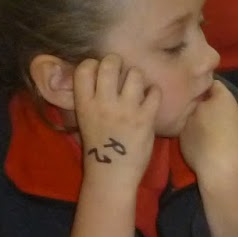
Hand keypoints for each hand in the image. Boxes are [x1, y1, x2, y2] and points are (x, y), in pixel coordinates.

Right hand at [72, 54, 157, 184]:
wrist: (111, 174)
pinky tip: (150, 98)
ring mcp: (125, 110)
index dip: (93, 64)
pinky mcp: (145, 119)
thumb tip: (96, 77)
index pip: (84, 68)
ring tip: (137, 86)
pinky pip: (154, 92)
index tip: (99, 71)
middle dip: (116, 62)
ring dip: (137, 76)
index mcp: (84, 104)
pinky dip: (154, 92)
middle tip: (121, 71)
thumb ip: (89, 99)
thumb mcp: (84, 120)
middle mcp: (103, 103)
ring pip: (135, 74)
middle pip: (110, 64)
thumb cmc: (98, 147)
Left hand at [179, 79, 237, 185]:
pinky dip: (192, 133)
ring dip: (198, 119)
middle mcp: (201, 105)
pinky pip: (187, 129)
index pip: (216, 85)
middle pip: (202, 100)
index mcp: (221, 99)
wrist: (219, 168)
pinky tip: (200, 144)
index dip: (218, 91)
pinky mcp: (181, 135)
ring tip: (207, 133)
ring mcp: (188, 120)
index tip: (222, 100)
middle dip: (207, 105)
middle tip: (216, 119)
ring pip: (193, 115)